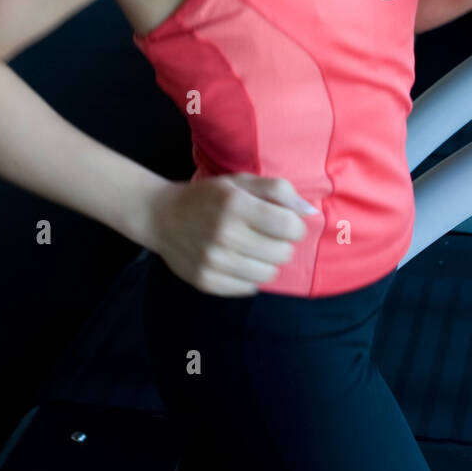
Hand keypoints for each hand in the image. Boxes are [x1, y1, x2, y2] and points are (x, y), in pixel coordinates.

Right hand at [146, 173, 318, 295]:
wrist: (162, 216)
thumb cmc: (209, 197)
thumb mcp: (241, 182)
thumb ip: (278, 190)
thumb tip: (309, 212)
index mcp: (235, 205)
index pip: (290, 226)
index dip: (295, 225)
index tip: (285, 222)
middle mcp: (224, 234)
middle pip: (282, 253)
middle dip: (281, 244)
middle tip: (266, 235)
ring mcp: (213, 261)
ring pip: (268, 274)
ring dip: (267, 262)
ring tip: (254, 249)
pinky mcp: (206, 281)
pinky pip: (248, 288)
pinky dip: (249, 277)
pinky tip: (238, 260)